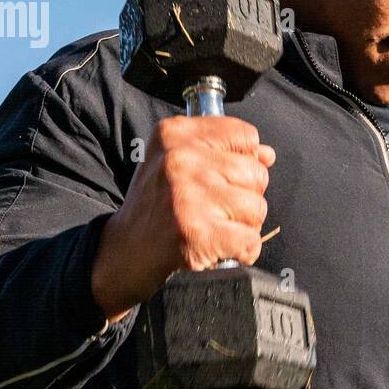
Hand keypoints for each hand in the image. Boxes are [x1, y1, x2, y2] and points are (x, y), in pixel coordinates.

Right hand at [90, 115, 275, 322]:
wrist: (122, 254)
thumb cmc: (156, 207)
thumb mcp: (177, 163)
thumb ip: (223, 152)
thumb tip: (267, 155)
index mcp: (175, 134)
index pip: (246, 136)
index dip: (244, 160)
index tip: (221, 178)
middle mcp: (179, 159)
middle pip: (256, 174)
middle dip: (243, 198)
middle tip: (210, 210)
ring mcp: (187, 196)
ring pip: (257, 208)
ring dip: (242, 226)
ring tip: (211, 229)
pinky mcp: (196, 234)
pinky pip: (250, 240)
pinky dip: (241, 252)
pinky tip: (216, 249)